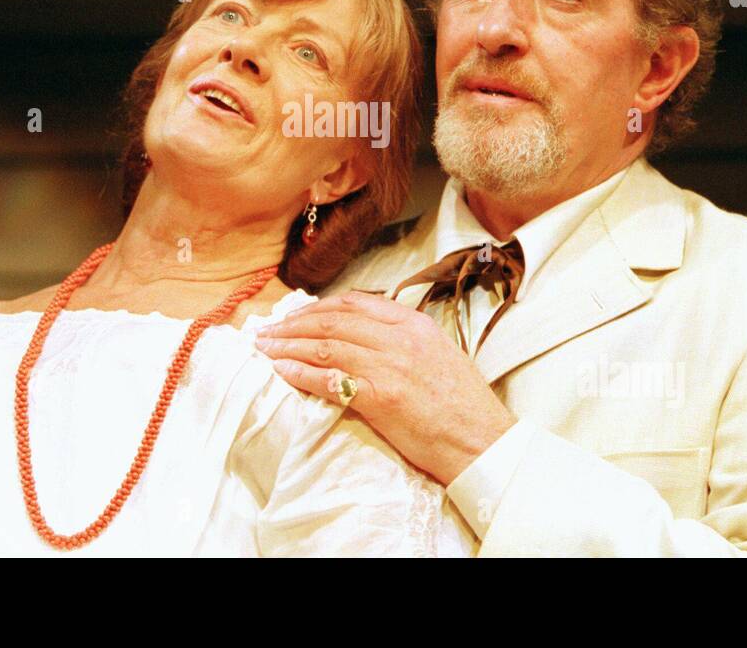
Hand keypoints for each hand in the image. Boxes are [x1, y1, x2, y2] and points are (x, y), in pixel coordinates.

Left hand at [254, 291, 516, 484]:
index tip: (294, 315)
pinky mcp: (380, 397)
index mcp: (414, 324)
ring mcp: (389, 366)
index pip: (355, 303)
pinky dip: (298, 373)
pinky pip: (328, 379)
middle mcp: (400, 339)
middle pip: (333, 321)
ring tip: (264, 348)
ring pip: (325, 346)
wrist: (482, 442)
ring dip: (287, 346)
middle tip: (266, 331)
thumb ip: (403, 340)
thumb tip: (364, 337)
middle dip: (293, 324)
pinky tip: (280, 372)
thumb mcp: (438, 355)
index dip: (317, 307)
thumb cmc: (462, 406)